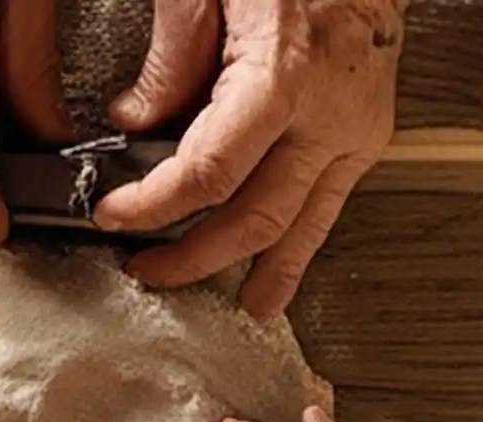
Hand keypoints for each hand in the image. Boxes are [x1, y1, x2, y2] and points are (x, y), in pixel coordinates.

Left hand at [95, 0, 405, 314]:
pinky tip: (278, 271)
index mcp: (282, 75)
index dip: (152, 206)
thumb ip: (169, 54)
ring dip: (258, 273)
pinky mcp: (367, 137)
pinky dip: (298, 246)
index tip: (115, 216)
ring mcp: (354, 132)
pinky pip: (328, 208)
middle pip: (254, 218)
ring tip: (230, 305)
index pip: (207, 173)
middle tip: (149, 270)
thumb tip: (133, 119)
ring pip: (301, 229)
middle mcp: (326, 114)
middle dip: (194, 258)